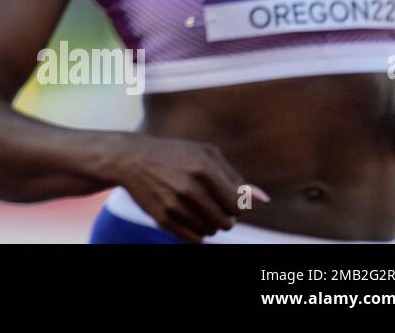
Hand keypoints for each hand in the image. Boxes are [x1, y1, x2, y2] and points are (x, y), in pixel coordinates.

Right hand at [117, 134, 268, 242]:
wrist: (131, 159)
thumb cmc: (175, 154)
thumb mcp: (205, 155)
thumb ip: (235, 177)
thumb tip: (263, 200)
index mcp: (204, 169)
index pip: (238, 206)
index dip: (237, 208)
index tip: (226, 200)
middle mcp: (190, 188)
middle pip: (226, 222)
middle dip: (225, 218)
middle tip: (213, 206)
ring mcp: (175, 204)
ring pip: (210, 232)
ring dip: (209, 225)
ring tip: (199, 210)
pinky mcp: (162, 218)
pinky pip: (193, 240)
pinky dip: (196, 233)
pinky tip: (189, 217)